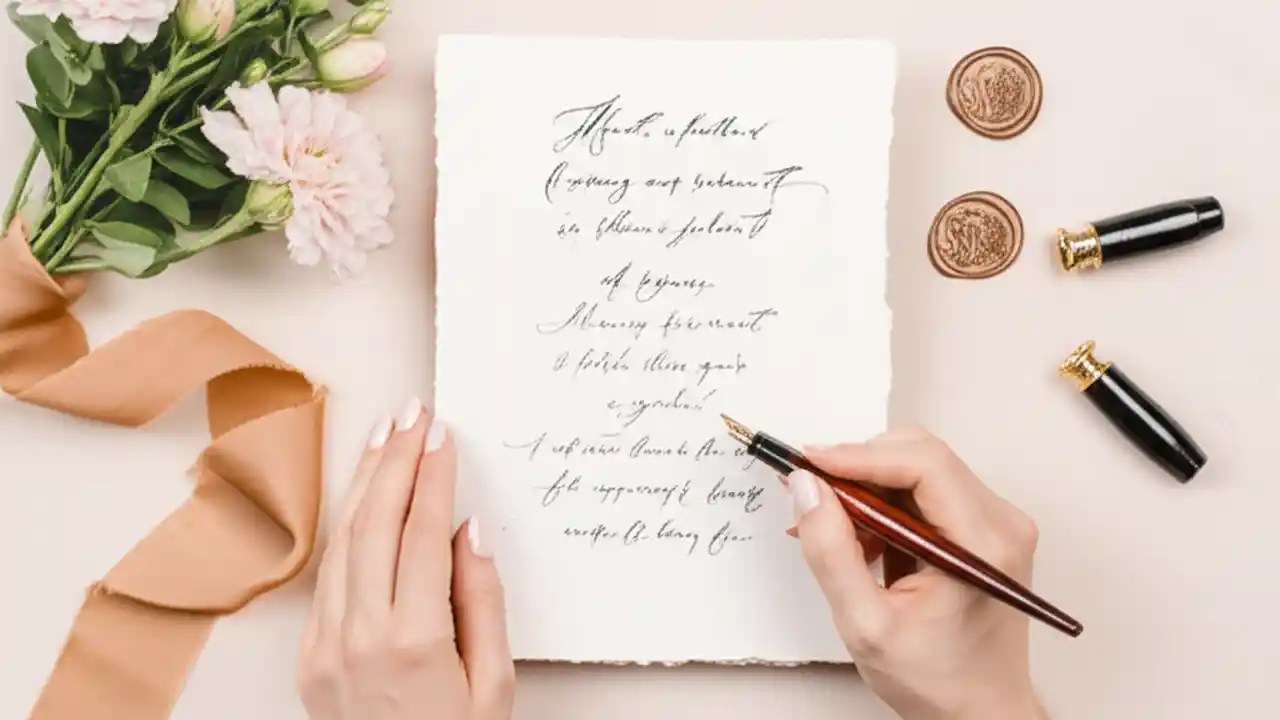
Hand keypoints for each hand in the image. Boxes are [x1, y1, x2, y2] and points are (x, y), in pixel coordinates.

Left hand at [297, 399, 514, 719]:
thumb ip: (483, 602)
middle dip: (395, 460)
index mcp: (415, 642)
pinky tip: (361, 499)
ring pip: (342, 542)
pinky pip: (328, 577)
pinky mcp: (310, 657)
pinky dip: (345, 529)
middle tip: (414, 414)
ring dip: (364, 483)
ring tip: (385, 437)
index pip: (422, 532)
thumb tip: (471, 531)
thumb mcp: (493, 687)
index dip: (433, 476)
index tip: (442, 434)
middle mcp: (360, 637)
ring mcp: (326, 646)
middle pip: (376, 524)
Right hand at [792, 426, 1046, 719]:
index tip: (809, 462)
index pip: (923, 464)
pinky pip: (927, 491)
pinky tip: (861, 540)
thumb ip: (832, 553)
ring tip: (835, 530)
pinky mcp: (983, 529)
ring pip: (920, 468)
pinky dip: (884, 503)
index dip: (859, 455)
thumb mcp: (866, 625)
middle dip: (859, 467)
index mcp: (983, 544)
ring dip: (868, 487)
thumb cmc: (938, 681)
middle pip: (921, 456)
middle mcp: (1001, 523)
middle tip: (812, 492)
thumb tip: (807, 489)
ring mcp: (996, 524)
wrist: (982, 713)